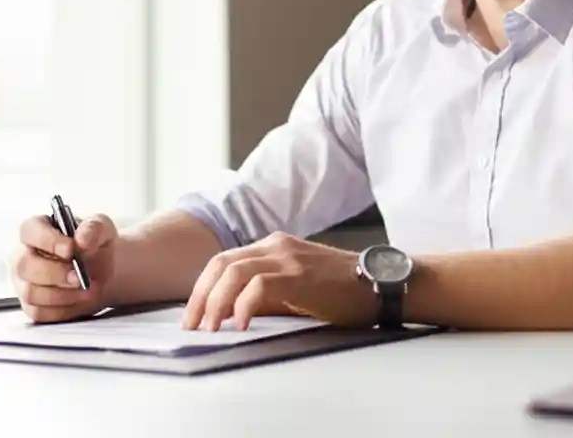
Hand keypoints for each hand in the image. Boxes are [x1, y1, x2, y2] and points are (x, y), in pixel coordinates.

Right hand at [12, 212, 116, 322]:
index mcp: (35, 229)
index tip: (70, 250)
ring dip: (62, 295)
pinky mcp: (31, 305)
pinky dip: (63, 310)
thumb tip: (82, 239)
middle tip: (80, 277)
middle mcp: (23, 255)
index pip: (29, 230)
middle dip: (55, 274)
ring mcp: (23, 282)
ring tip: (88, 290)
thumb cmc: (95, 245)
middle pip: (24, 265)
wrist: (104, 272)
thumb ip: (93, 229)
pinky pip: (39, 313)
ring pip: (30, 293)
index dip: (48, 240)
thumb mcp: (102, 228)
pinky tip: (79, 300)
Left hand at [181, 232, 375, 330]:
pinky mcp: (300, 274)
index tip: (192, 316)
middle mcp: (275, 245)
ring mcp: (287, 257)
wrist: (381, 284)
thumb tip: (228, 314)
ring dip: (215, 301)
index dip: (202, 288)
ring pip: (233, 271)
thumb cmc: (341, 290)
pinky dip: (243, 305)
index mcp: (271, 246)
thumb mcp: (295, 287)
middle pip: (220, 264)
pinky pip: (259, 285)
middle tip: (192, 325)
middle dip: (200, 296)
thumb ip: (264, 294)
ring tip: (210, 328)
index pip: (222, 261)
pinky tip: (240, 325)